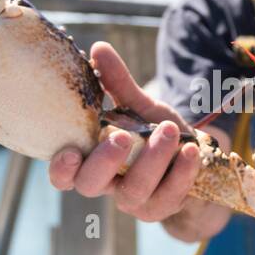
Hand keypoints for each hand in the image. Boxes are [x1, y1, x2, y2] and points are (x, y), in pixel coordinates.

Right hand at [48, 42, 204, 221]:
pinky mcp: (164, 206)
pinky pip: (170, 194)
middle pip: (91, 185)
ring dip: (152, 160)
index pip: (64, 176)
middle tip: (122, 137)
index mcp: (92, 161)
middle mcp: (108, 185)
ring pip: (135, 190)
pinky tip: (190, 150)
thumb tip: (98, 48)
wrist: (193, 160)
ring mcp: (136, 200)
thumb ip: (117, 83)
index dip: (61, 169)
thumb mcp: (138, 107)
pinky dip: (181, 171)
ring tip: (169, 129)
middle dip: (104, 162)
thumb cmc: (155, 133)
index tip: (70, 152)